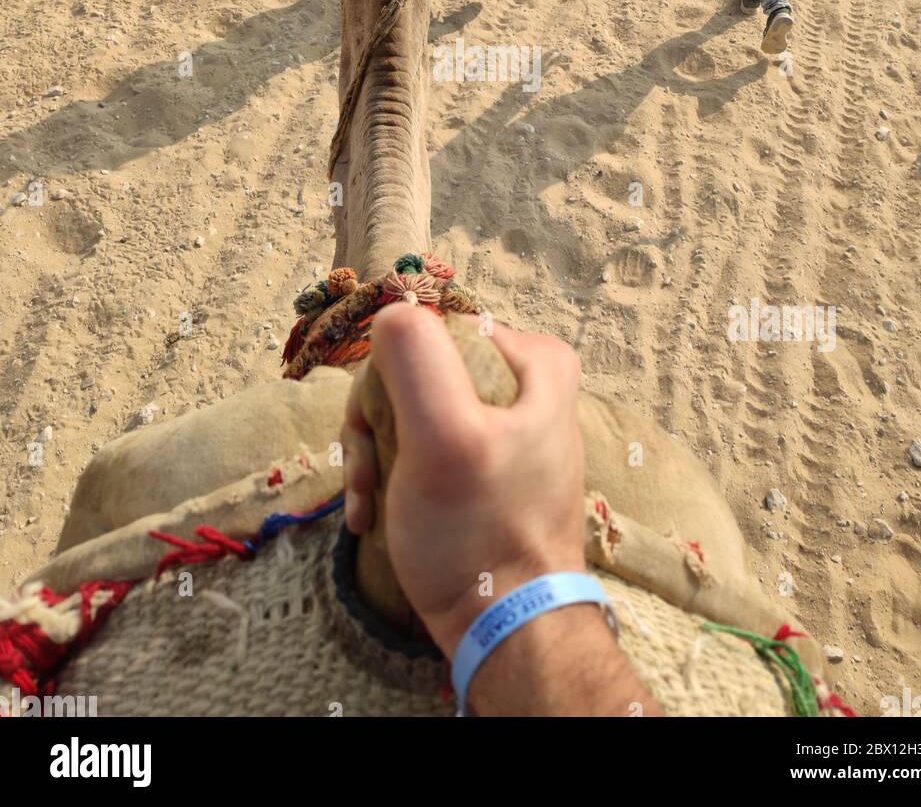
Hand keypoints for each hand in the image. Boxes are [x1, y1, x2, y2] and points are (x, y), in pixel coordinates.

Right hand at [341, 304, 585, 656]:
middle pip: (415, 374)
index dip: (385, 383)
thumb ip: (416, 360)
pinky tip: (375, 515)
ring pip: (410, 411)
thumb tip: (392, 310)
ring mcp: (506, 426)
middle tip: (368, 479)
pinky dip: (392, 478)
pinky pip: (424, 448)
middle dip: (375, 426)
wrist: (507, 629)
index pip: (427, 335)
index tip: (372, 437)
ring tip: (367, 505)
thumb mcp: (445, 437)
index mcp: (534, 359)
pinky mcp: (488, 466)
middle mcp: (527, 382)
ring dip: (375, 457)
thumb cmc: (479, 535)